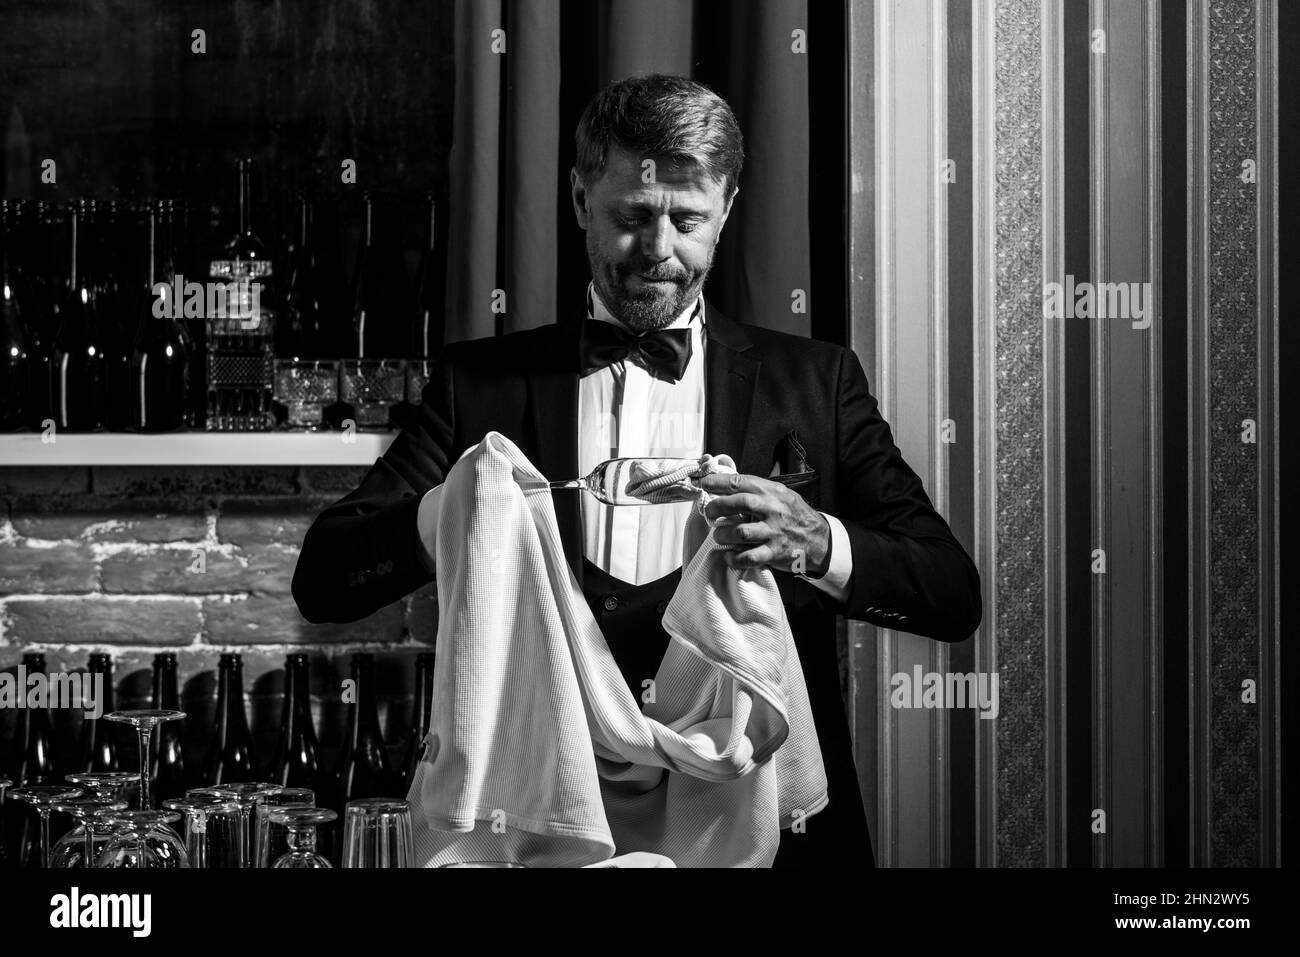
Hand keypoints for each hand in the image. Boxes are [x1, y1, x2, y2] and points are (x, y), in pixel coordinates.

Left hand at [696, 472, 830, 575]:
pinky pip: (749, 557)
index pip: (741, 482)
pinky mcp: (774, 553)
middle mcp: (773, 510)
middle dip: (718, 507)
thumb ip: (757, 489)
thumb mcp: (781, 494)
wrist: (819, 539)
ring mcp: (773, 532)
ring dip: (723, 534)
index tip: (704, 483)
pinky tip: (729, 555)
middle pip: (740, 504)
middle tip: (709, 512)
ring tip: (719, 535)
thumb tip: (726, 483)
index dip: (719, 482)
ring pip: (741, 532)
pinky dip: (734, 558)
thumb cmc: (794, 515)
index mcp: (772, 492)